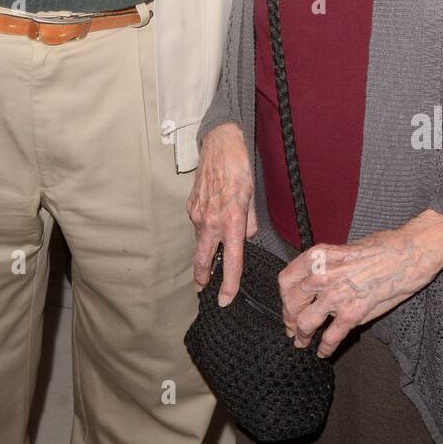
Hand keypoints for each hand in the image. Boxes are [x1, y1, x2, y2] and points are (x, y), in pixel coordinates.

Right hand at [187, 122, 256, 305]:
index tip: (225, 300)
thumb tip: (247, 236)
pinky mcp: (190, 205)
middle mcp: (210, 221)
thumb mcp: (252, 196)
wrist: (219, 144)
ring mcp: (196, 213)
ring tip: (213, 252)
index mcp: (231, 221)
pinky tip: (211, 221)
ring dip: (206, 249)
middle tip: (204, 288)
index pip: (231, 262)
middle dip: (203, 277)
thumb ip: (250, 222)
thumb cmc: (239, 167)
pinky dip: (204, 229)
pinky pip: (197, 224)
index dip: (228, 285)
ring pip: (200, 241)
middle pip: (202, 260)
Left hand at [278, 209, 442, 357]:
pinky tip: (324, 353)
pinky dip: (325, 348)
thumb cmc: (380, 248)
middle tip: (292, 330)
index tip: (288, 308)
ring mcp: (335, 295)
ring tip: (302, 343)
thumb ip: (326, 268)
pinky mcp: (352, 312)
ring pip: (305, 322)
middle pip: (291, 304)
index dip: (284, 299)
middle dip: (289, 320)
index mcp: (317, 256)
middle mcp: (321, 275)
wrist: (408, 253)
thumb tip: (315, 287)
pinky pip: (331, 336)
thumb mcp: (343, 250)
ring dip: (302, 336)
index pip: (286, 281)